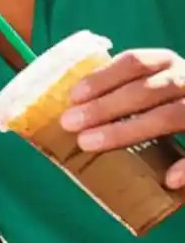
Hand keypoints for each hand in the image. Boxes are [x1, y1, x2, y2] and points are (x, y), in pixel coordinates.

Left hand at [61, 48, 184, 188]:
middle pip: (146, 90)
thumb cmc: (168, 102)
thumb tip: (76, 108)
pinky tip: (170, 179)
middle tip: (71, 124)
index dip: (102, 77)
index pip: (134, 62)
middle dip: (105, 107)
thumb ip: (124, 93)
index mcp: (169, 64)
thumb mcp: (152, 89)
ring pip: (172, 116)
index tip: (73, 96)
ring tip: (93, 144)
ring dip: (130, 130)